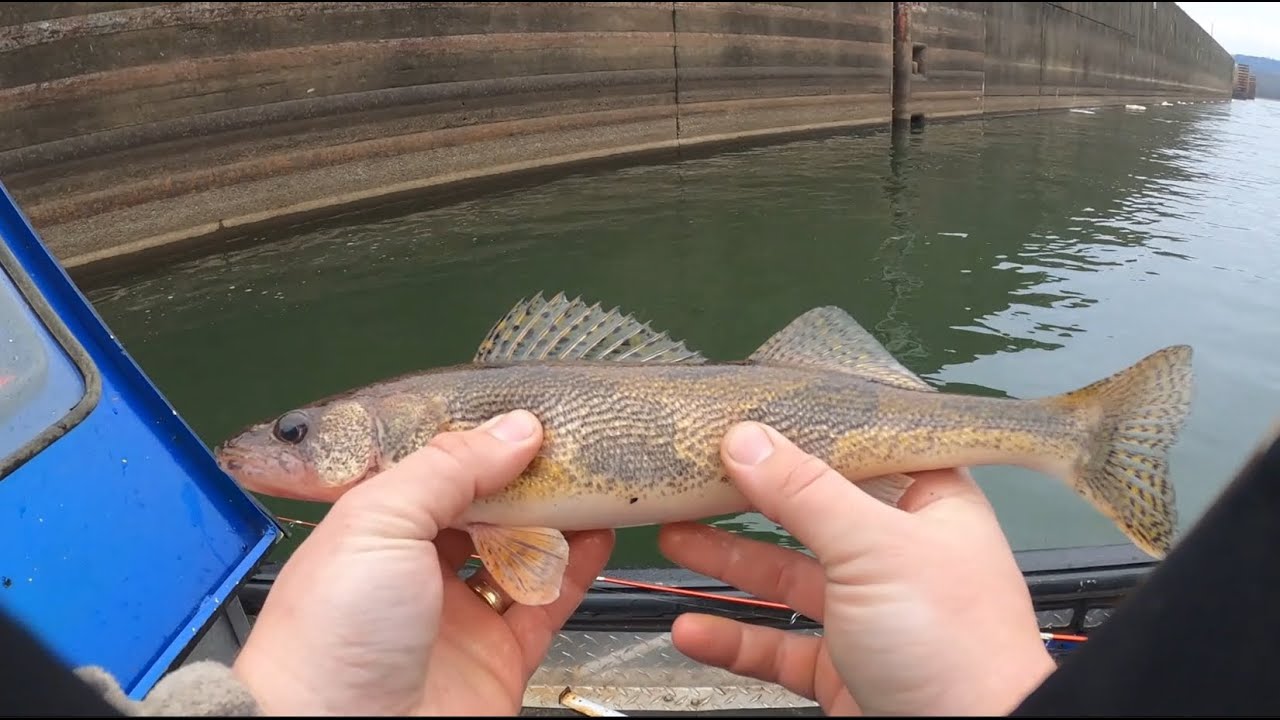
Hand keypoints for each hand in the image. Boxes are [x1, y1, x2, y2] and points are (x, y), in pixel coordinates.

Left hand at [232, 410, 614, 714]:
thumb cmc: (330, 636)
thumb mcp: (378, 522)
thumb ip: (448, 467)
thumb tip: (514, 429)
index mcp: (372, 531)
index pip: (433, 471)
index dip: (477, 443)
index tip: (524, 415)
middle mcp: (413, 572)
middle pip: (482, 510)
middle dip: (522, 478)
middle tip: (566, 443)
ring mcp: (458, 617)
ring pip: (520, 553)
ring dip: (556, 518)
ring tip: (590, 478)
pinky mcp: (499, 659)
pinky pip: (547, 603)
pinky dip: (577, 568)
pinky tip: (598, 533)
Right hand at [659, 421, 1055, 715]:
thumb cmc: (955, 646)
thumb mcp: (874, 549)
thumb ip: (805, 492)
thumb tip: (746, 438)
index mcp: (932, 506)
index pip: (865, 449)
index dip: (810, 429)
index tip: (751, 411)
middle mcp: (902, 555)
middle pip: (813, 510)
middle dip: (751, 496)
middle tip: (695, 474)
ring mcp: (871, 615)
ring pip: (787, 576)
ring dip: (729, 562)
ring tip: (673, 538)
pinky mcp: (843, 669)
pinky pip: (778, 644)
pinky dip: (733, 638)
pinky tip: (692, 629)